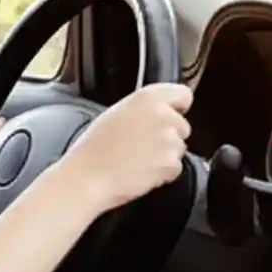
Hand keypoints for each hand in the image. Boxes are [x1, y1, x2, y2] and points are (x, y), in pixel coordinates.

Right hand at [53, 83, 192, 213]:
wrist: (88, 176)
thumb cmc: (95, 147)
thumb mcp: (117, 112)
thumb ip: (144, 108)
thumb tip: (159, 111)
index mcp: (148, 97)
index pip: (183, 94)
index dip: (177, 107)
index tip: (170, 114)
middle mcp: (163, 115)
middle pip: (182, 125)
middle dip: (168, 135)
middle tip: (142, 143)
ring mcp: (169, 140)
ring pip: (179, 147)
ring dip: (165, 155)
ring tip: (137, 158)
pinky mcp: (171, 164)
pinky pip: (175, 168)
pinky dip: (163, 173)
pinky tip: (141, 170)